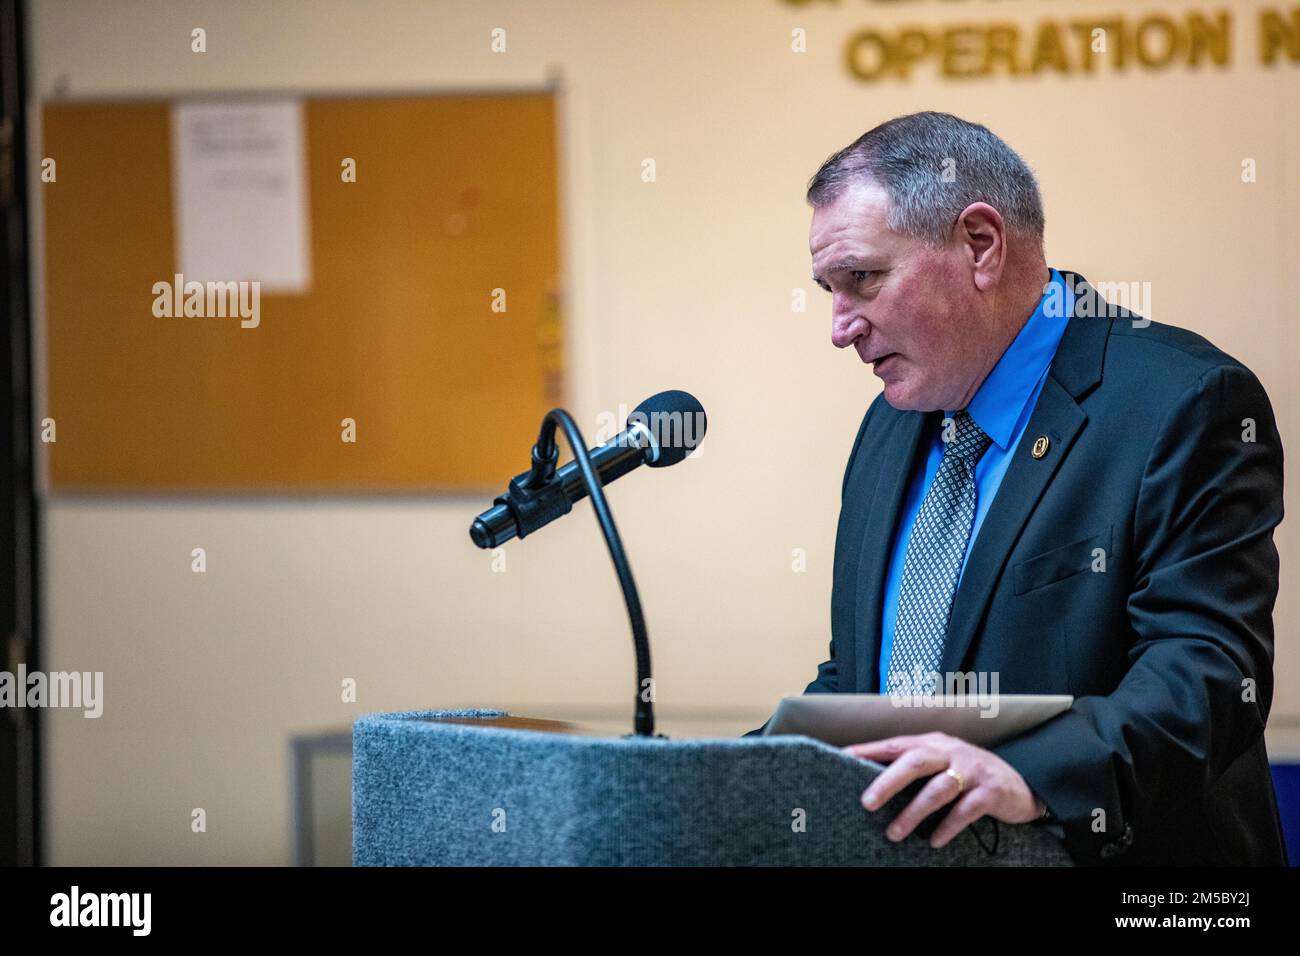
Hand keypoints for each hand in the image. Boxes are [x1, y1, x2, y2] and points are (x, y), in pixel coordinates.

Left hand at [841, 732, 1042, 848]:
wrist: (1020, 785)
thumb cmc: (969, 775)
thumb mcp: (942, 763)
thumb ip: (915, 766)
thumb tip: (873, 779)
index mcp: (934, 743)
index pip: (897, 744)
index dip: (870, 750)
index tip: (843, 758)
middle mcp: (951, 752)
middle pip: (915, 761)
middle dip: (888, 781)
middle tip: (867, 803)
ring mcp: (972, 770)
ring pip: (938, 789)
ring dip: (913, 813)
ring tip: (894, 833)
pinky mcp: (989, 792)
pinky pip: (964, 810)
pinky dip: (947, 826)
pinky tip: (933, 840)